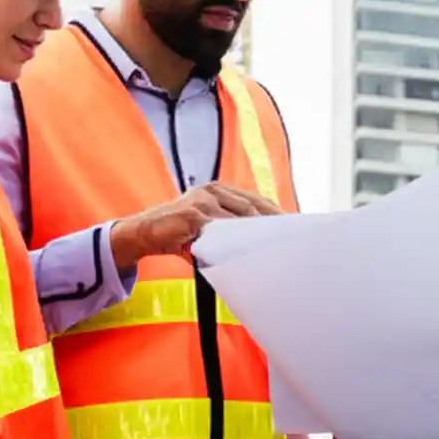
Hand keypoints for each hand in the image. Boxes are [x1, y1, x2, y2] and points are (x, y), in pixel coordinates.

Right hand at [110, 182, 282, 268]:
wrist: (144, 233)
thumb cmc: (179, 233)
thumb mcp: (208, 227)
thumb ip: (229, 229)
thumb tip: (260, 243)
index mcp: (219, 190)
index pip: (256, 200)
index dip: (275, 214)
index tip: (293, 226)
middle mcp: (213, 190)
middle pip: (253, 207)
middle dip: (273, 224)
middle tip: (291, 239)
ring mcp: (203, 200)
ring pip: (240, 218)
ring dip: (258, 233)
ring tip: (276, 245)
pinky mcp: (193, 214)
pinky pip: (221, 229)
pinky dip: (235, 240)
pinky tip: (249, 249)